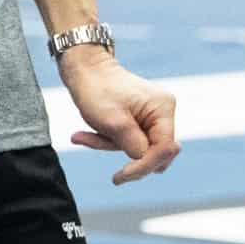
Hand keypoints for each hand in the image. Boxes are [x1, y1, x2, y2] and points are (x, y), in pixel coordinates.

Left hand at [58, 46, 179, 184]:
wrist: (81, 67)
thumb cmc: (94, 89)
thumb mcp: (111, 121)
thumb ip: (133, 145)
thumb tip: (143, 161)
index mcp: (163, 108)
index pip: (164, 149)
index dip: (144, 166)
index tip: (120, 176)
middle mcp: (162, 112)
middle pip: (154, 151)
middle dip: (126, 154)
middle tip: (97, 146)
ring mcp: (151, 115)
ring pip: (138, 147)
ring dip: (110, 145)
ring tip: (82, 135)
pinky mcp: (138, 119)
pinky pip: (127, 139)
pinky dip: (107, 140)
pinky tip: (82, 135)